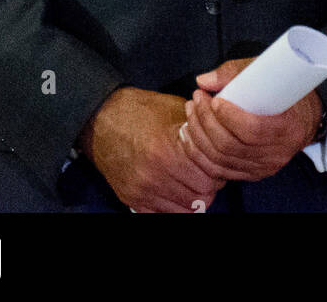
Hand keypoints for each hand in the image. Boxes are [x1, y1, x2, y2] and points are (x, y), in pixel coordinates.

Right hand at [78, 86, 223, 212]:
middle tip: (209, 175)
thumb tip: (224, 140)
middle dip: (208, 187)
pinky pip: (160, 214)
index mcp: (166, 153)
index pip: (207, 181)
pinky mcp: (130, 199)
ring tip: (193, 182)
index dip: (217, 174)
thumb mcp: (176, 111)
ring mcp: (140, 190)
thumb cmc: (142, 111)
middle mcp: (152, 176)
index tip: (218, 165)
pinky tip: (177, 190)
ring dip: (191, 198)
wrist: (102, 119)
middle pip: (197, 198)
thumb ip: (201, 129)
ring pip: (181, 210)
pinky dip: (173, 205)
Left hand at [179, 58, 322, 182]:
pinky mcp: (251, 174)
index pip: (253, 130)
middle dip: (206, 122)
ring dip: (198, 136)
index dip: (229, 116)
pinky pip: (219, 171)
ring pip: (221, 159)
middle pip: (231, 146)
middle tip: (196, 100)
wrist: (305, 121)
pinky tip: (190, 138)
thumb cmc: (287, 94)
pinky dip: (200, 155)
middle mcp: (277, 153)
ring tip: (190, 114)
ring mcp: (263, 167)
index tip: (215, 99)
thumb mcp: (270, 76)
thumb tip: (203, 80)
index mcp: (288, 128)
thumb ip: (236, 73)